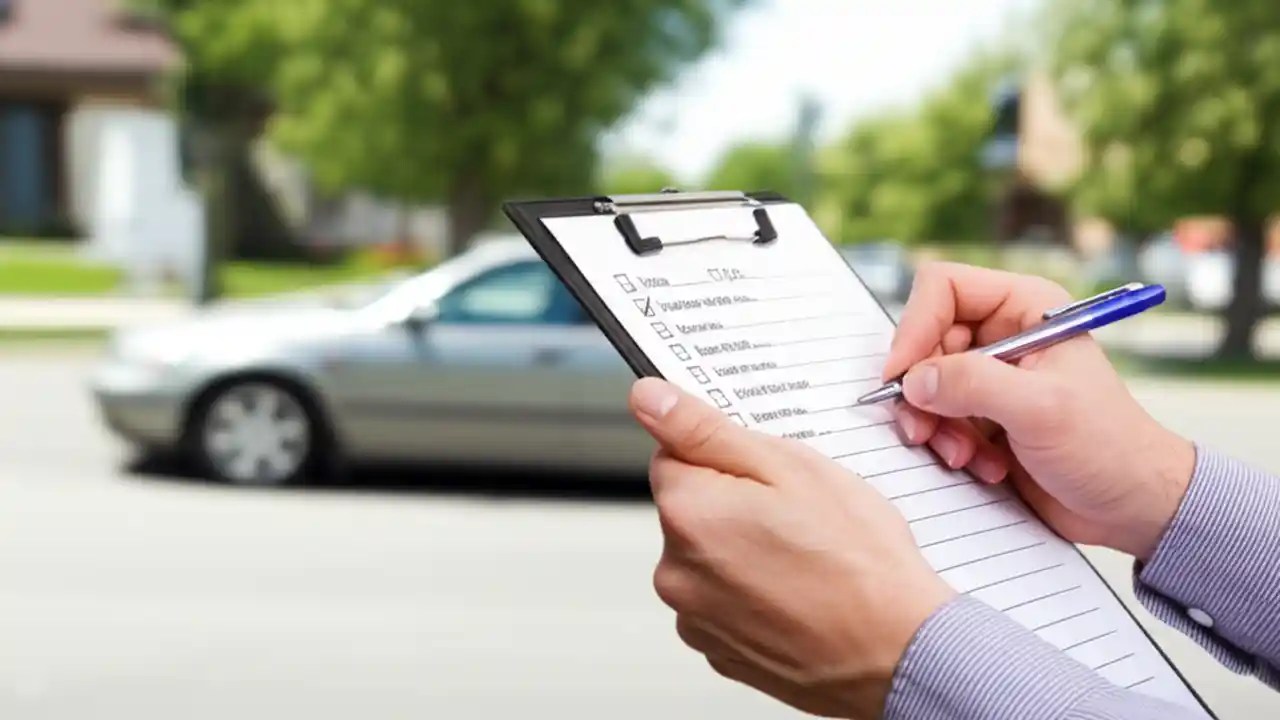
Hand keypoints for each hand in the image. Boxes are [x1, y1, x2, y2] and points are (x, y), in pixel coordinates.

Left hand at [629, 378, 954, 718]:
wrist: (900, 651)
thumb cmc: (859, 561)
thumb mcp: (789, 467)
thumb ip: (705, 429)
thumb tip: (649, 398)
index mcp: (688, 512)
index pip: (672, 454)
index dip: (724, 454)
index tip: (767, 475)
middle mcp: (676, 570)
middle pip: (690, 508)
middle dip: (734, 502)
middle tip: (797, 517)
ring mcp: (695, 617)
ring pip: (708, 557)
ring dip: (742, 551)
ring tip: (804, 560)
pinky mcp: (717, 650)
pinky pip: (723, 602)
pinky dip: (752, 594)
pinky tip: (798, 593)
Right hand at [884, 262, 1194, 560]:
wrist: (1130, 505)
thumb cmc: (1109, 447)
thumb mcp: (1040, 409)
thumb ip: (973, 384)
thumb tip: (914, 380)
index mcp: (1025, 307)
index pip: (943, 288)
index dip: (915, 327)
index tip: (903, 374)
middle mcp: (1004, 334)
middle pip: (926, 340)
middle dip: (922, 390)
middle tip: (925, 428)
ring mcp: (992, 377)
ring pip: (925, 384)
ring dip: (935, 425)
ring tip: (964, 454)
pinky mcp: (983, 415)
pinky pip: (937, 418)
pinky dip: (949, 444)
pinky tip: (984, 465)